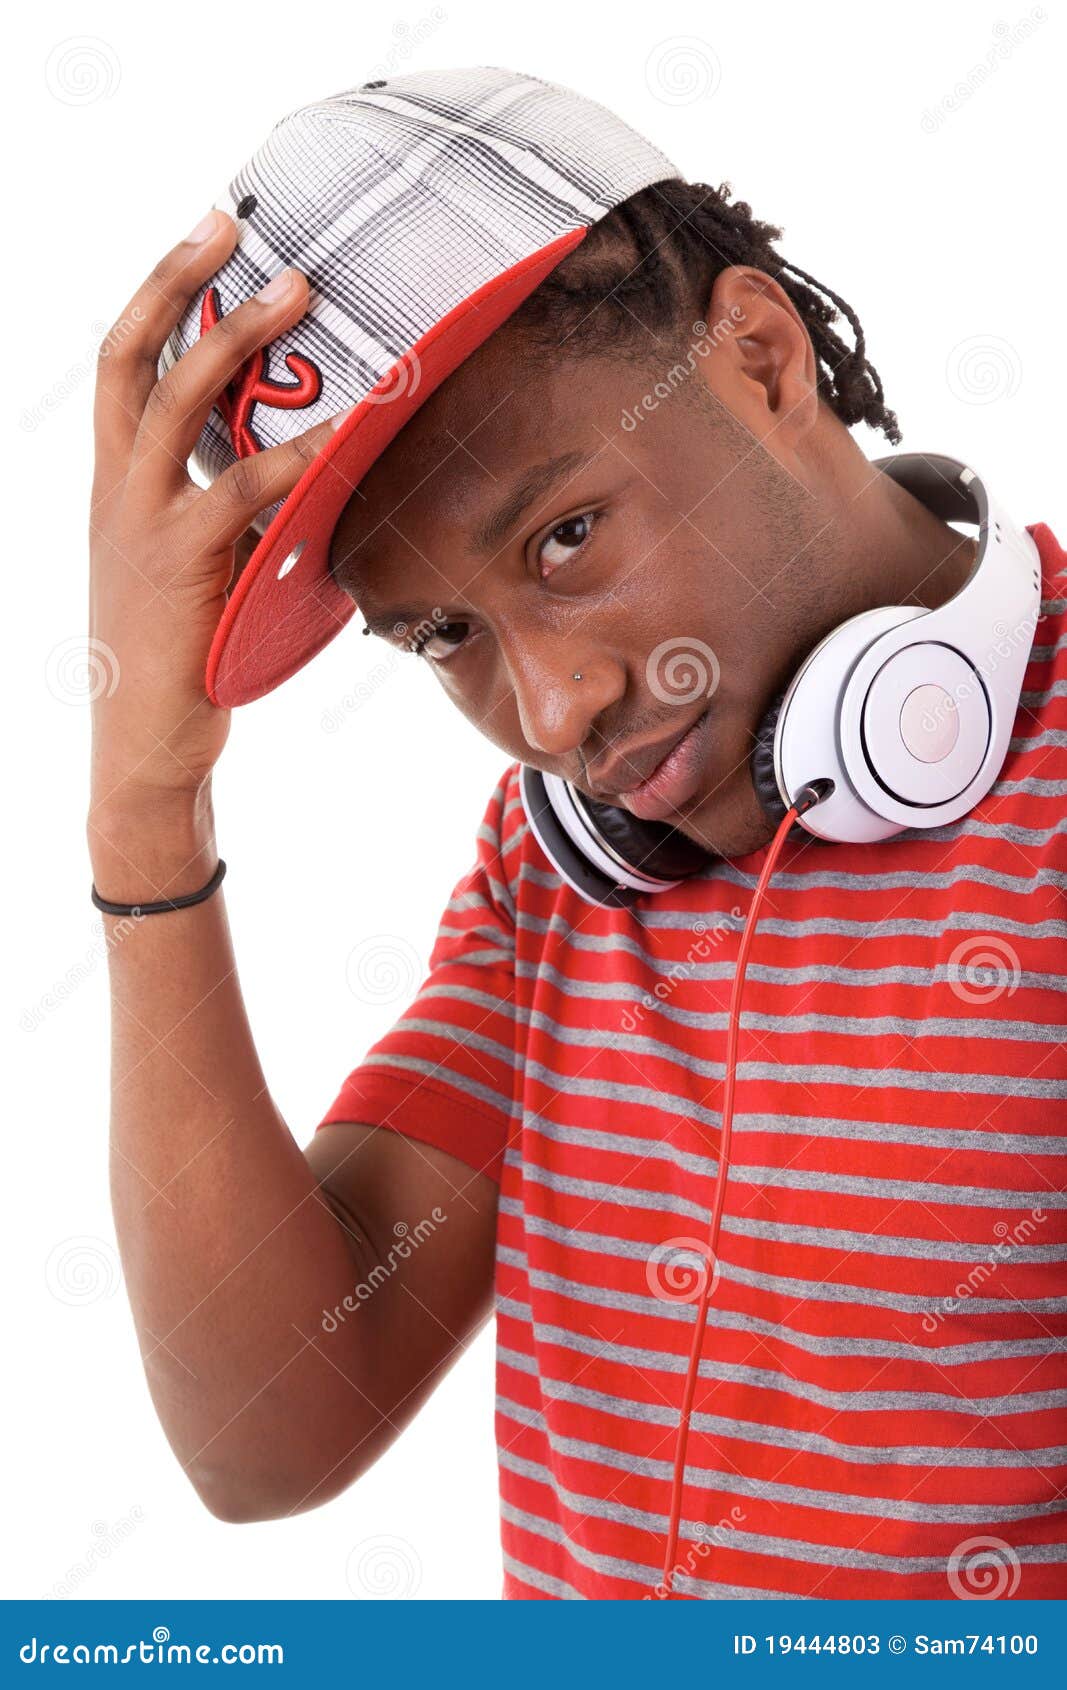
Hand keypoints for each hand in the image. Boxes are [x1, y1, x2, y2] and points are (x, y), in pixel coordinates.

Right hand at [89, 208, 340, 817]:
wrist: (146, 748)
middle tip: (236, 228)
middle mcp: (118, 493)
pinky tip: (334, 434)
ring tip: (297, 296)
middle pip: (130, 360)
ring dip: (236, 341)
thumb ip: (232, 514)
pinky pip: (235, 492)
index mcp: (118, 487)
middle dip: (179, 285)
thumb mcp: (198, 569)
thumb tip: (306, 473)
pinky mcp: (178, 568)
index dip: (158, 296)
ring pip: (177, 404)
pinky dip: (288, 456)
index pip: (123, 368)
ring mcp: (141, 526)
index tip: (206, 237)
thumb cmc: (184, 660)